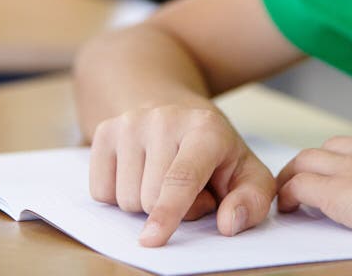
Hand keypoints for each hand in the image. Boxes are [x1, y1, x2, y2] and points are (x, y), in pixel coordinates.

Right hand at [89, 104, 275, 246]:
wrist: (178, 112)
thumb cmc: (216, 153)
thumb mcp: (247, 173)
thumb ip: (251, 200)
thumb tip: (228, 223)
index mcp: (206, 128)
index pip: (182, 176)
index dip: (168, 210)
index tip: (153, 239)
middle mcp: (165, 118)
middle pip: (149, 198)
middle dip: (167, 210)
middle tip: (187, 189)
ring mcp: (132, 122)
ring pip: (124, 199)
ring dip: (143, 204)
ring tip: (164, 178)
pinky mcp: (105, 131)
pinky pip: (100, 191)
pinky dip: (118, 195)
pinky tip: (140, 172)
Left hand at [276, 125, 351, 247]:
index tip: (349, 172)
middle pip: (332, 145)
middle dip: (317, 160)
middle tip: (306, 177)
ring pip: (308, 158)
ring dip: (294, 172)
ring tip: (285, 190)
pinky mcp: (338, 190)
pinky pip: (301, 184)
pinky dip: (289, 192)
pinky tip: (287, 207)